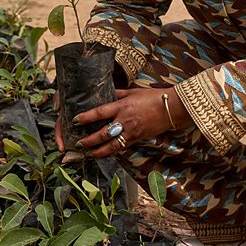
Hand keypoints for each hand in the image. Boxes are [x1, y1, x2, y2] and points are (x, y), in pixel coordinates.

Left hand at [71, 87, 189, 159]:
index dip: (85, 118)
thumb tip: (107, 92)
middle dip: (88, 141)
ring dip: (98, 151)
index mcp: (122, 106)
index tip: (74, 121)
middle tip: (78, 144)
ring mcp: (131, 132)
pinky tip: (105, 154)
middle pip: (102, 134)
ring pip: (111, 146)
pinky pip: (122, 147)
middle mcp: (125, 121)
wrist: (171, 108)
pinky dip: (112, 151)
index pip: (99, 113)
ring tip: (89, 154)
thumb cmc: (153, 97)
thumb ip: (118, 94)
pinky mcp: (137, 139)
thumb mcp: (133, 91)